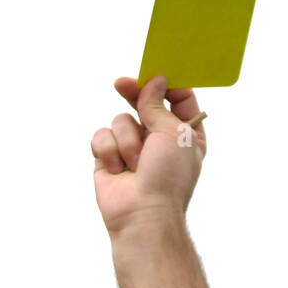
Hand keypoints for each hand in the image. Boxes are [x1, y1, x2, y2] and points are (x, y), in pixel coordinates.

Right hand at [91, 74, 206, 239]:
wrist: (143, 216)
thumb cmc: (167, 179)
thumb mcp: (174, 134)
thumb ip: (160, 104)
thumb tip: (154, 81)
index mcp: (185, 135)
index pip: (180, 99)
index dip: (167, 84)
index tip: (155, 71)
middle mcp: (160, 140)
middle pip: (145, 102)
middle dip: (134, 94)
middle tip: (122, 84)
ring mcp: (134, 149)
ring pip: (121, 119)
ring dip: (127, 140)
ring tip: (135, 164)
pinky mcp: (109, 158)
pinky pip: (102, 136)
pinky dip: (108, 151)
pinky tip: (117, 170)